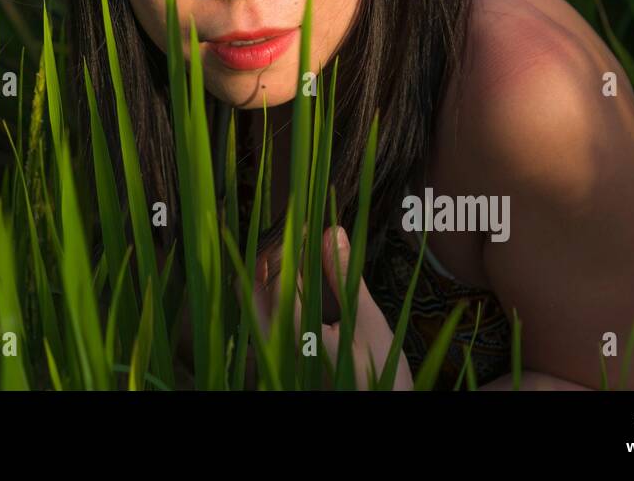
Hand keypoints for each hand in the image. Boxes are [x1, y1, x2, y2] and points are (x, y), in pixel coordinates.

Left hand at [251, 226, 412, 389]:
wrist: (381, 414)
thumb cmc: (377, 376)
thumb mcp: (368, 322)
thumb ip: (345, 276)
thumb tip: (332, 232)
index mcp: (295, 332)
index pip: (275, 275)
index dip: (287, 242)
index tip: (305, 220)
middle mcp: (277, 343)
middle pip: (252, 288)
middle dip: (268, 254)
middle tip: (294, 232)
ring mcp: (277, 353)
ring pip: (257, 303)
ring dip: (271, 272)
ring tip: (298, 249)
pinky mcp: (284, 359)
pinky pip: (268, 317)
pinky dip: (278, 292)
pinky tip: (300, 281)